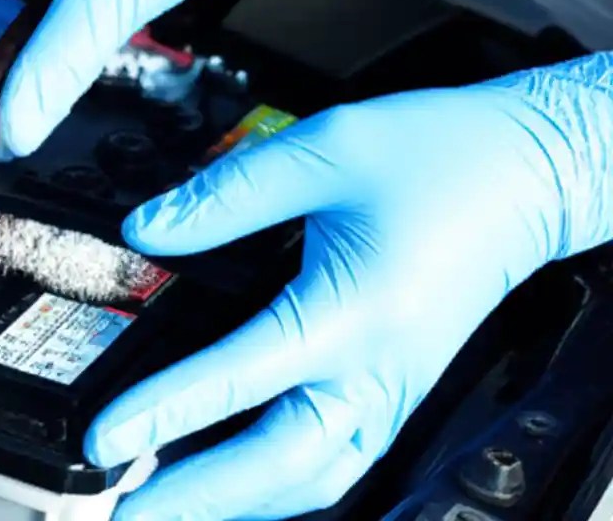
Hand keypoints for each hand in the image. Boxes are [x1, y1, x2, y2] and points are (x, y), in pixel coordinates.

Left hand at [84, 53, 612, 519]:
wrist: (530, 172)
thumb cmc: (442, 157)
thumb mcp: (322, 151)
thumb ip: (226, 196)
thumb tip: (147, 230)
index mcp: (355, 311)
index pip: (241, 378)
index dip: (165, 411)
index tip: (106, 437)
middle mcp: (378, 368)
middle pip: (283, 466)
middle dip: (200, 499)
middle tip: (126, 512)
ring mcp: (393, 388)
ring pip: (314, 478)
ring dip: (240, 499)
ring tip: (169, 502)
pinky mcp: (397, 389)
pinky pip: (336, 458)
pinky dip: (281, 483)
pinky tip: (237, 479)